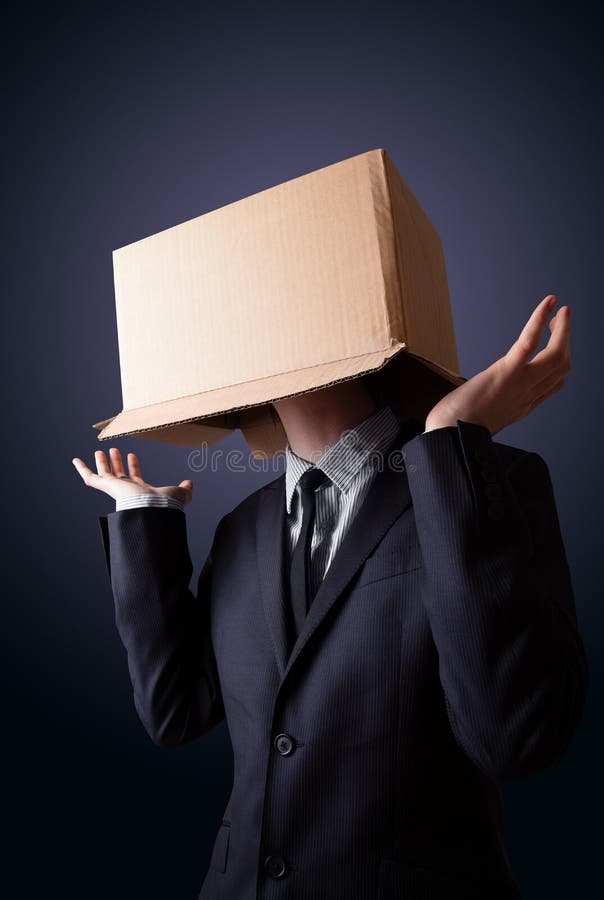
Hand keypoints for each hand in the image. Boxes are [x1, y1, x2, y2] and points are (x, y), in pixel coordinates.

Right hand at [71, 448, 193, 504]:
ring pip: (104, 475)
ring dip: (102, 463)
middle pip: (118, 475)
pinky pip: (90, 478)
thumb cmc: (166, 503)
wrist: (153, 508)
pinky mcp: (107, 486)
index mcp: (140, 493)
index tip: (132, 455)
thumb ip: (185, 490)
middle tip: (115, 450)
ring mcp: (116, 489)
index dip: (133, 467)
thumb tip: (190, 484)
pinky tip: (75, 460)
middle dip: (116, 463)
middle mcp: (127, 492)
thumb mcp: (180, 493)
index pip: (134, 478)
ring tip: (100, 451)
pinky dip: (82, 469)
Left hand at [424, 295, 570, 436]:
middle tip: (559, 322)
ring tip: (562, 310)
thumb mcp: (479, 419)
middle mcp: (527, 396)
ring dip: (563, 329)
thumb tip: (479, 399)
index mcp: (521, 407)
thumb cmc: (454, 429)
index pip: (554, 386)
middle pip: (561, 368)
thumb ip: (489, 406)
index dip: (561, 366)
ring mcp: (520, 384)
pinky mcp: (506, 371)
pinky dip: (541, 319)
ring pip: (555, 355)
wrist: (449, 438)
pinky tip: (550, 304)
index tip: (558, 348)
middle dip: (565, 343)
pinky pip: (530, 342)